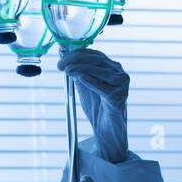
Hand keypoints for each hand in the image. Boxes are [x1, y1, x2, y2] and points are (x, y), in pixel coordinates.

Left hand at [58, 48, 129, 162]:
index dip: (78, 53)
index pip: (95, 55)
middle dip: (77, 60)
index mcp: (112, 68)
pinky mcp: (118, 98)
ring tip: (67, 70)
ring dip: (82, 69)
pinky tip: (81, 77)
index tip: (61, 56)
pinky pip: (104, 88)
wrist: (106, 128)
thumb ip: (77, 72)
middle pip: (97, 61)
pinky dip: (92, 81)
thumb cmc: (96, 106)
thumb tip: (63, 57)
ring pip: (101, 72)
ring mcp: (121, 85)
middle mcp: (119, 73)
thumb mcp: (84, 85)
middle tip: (61, 64)